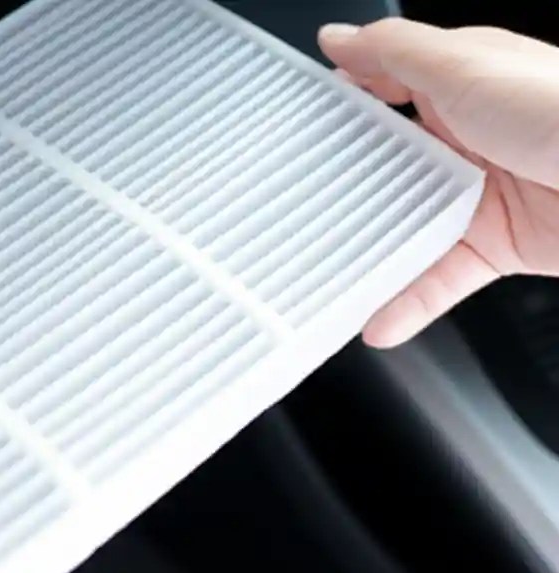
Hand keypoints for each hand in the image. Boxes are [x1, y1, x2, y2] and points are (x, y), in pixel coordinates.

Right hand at [319, 19, 558, 346]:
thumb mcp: (466, 64)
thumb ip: (394, 53)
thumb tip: (337, 38)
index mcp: (460, 83)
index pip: (383, 90)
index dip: (339, 108)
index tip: (292, 132)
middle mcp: (468, 138)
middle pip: (386, 167)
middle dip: (342, 190)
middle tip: (295, 207)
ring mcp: (480, 194)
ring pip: (406, 228)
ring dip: (369, 254)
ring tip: (326, 273)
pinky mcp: (497, 246)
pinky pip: (440, 277)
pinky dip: (409, 302)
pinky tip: (377, 318)